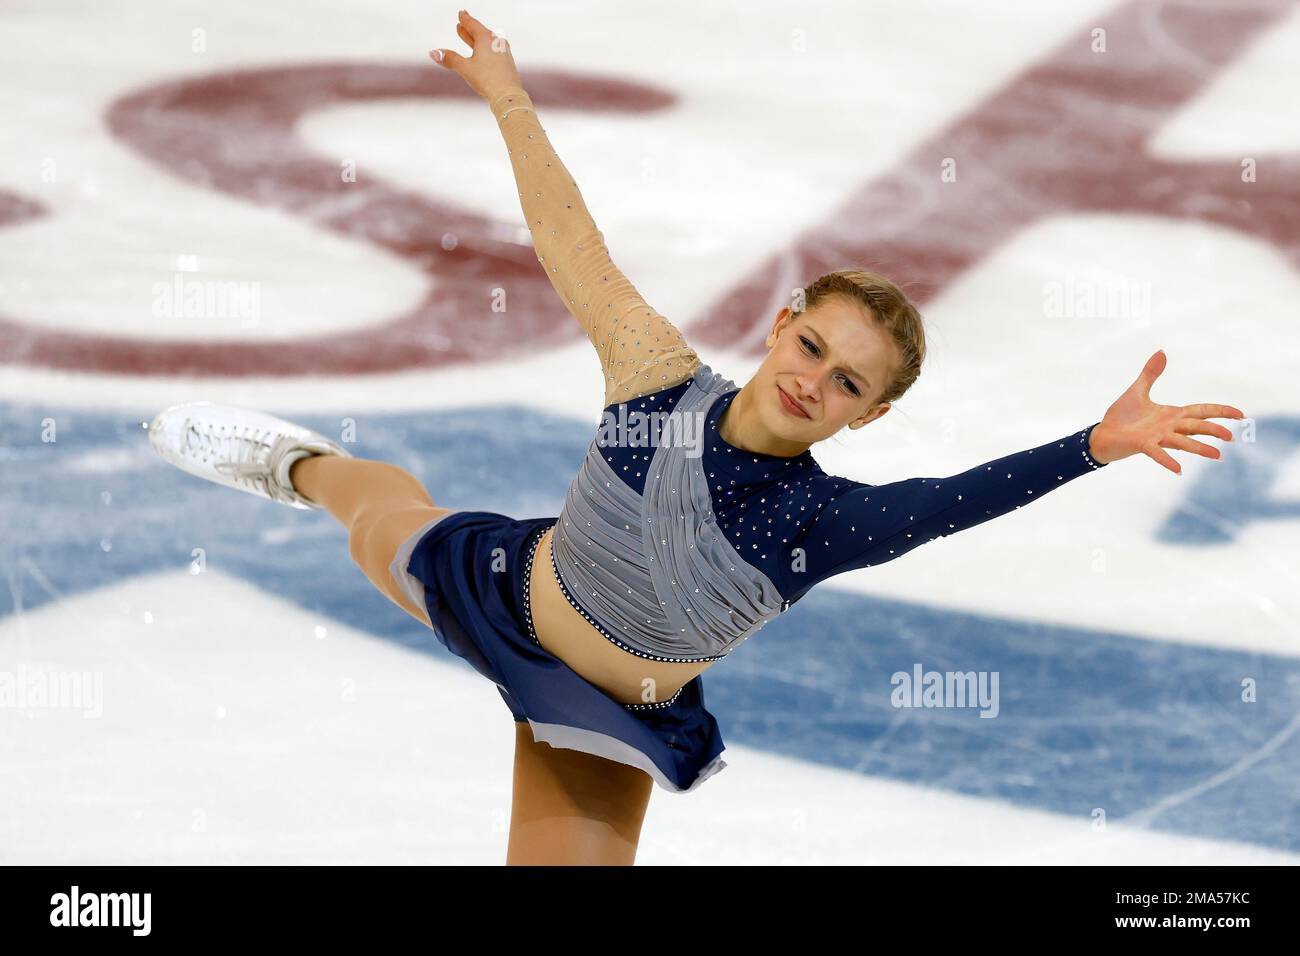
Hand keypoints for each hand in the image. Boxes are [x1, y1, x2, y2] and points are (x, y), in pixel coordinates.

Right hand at [429, 9, 521, 101]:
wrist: (508, 95)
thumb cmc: (487, 79)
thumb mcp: (465, 68)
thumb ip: (450, 59)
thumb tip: (433, 52)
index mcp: (486, 38)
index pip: (473, 24)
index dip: (465, 19)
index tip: (461, 13)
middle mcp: (496, 42)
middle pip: (480, 33)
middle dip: (469, 30)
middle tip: (461, 25)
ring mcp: (503, 53)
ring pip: (487, 43)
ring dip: (476, 40)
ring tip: (469, 38)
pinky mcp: (507, 64)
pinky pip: (493, 51)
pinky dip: (485, 50)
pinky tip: (484, 55)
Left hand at [1088, 349, 1243, 473]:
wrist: (1102, 434)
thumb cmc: (1121, 416)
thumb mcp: (1137, 390)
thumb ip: (1151, 373)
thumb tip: (1162, 351)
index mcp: (1171, 415)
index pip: (1201, 412)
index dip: (1220, 411)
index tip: (1241, 414)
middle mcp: (1168, 427)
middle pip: (1196, 427)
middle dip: (1214, 430)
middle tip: (1232, 437)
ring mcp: (1156, 437)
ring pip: (1183, 442)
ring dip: (1200, 448)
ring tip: (1217, 456)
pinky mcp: (1142, 445)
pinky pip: (1157, 453)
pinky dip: (1168, 461)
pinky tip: (1180, 470)